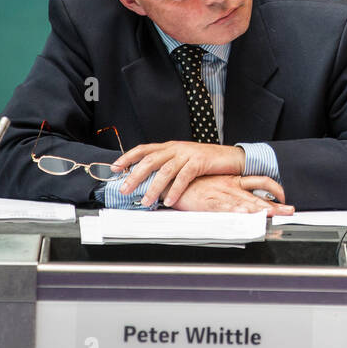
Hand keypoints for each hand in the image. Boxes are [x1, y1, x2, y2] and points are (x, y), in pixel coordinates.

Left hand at [113, 140, 244, 206]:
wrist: (232, 156)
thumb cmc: (207, 161)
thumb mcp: (184, 159)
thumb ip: (168, 164)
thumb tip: (148, 179)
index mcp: (170, 146)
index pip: (144, 149)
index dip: (128, 157)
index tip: (115, 168)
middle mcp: (177, 148)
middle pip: (150, 160)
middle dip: (135, 176)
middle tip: (125, 189)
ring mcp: (188, 154)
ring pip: (165, 170)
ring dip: (153, 187)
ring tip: (145, 201)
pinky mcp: (200, 162)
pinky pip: (183, 177)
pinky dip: (174, 190)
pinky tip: (169, 201)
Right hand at [172, 174, 294, 214]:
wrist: (175, 181)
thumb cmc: (196, 184)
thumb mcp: (218, 184)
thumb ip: (233, 192)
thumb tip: (247, 203)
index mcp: (234, 181)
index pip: (261, 181)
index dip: (275, 189)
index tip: (284, 197)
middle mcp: (231, 187)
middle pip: (257, 196)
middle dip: (275, 205)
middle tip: (289, 210)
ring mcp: (221, 195)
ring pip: (244, 202)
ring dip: (258, 209)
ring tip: (272, 214)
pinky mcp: (208, 202)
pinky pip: (224, 207)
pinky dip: (234, 211)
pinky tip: (243, 215)